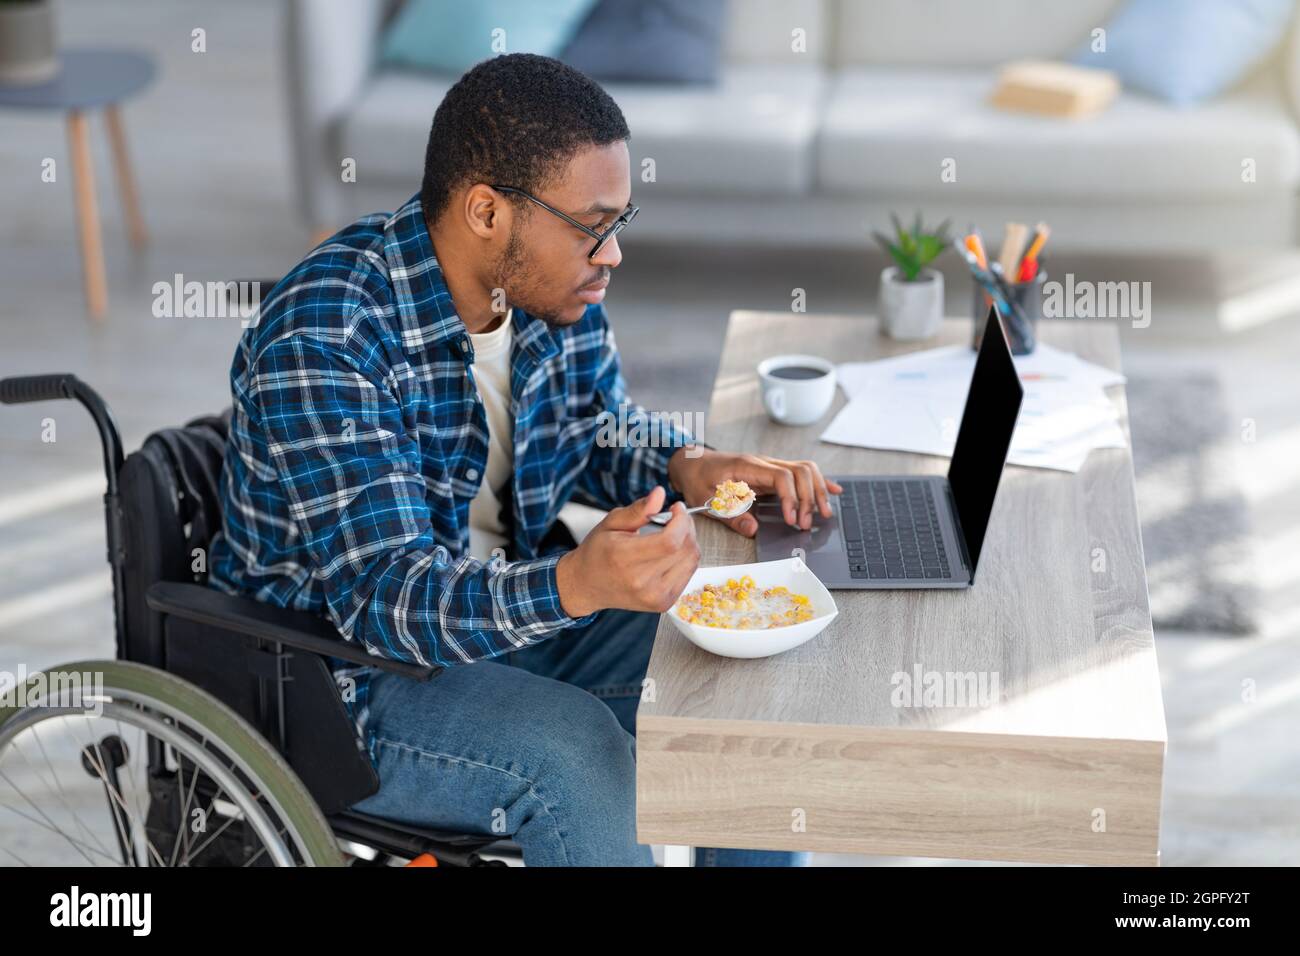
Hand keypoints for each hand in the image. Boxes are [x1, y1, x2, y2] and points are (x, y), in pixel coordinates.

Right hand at [556, 485, 700, 618]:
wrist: (587, 586)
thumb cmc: (597, 552)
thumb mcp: (611, 523)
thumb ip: (638, 510)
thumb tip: (660, 494)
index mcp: (624, 559)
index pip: (670, 541)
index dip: (681, 521)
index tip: (676, 508)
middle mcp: (641, 582)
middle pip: (685, 549)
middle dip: (687, 526)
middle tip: (676, 517)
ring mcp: (654, 596)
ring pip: (692, 561)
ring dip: (689, 541)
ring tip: (674, 532)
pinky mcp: (663, 603)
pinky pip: (689, 574)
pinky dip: (685, 557)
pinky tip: (672, 551)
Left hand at [667, 448, 842, 536]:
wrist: (691, 462)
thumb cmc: (697, 479)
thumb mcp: (706, 500)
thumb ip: (730, 515)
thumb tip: (753, 529)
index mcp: (748, 467)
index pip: (782, 476)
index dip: (792, 499)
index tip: (792, 521)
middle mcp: (764, 463)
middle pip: (801, 471)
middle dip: (810, 498)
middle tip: (807, 524)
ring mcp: (770, 466)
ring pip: (806, 470)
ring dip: (818, 490)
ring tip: (824, 514)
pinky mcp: (773, 472)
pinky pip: (801, 472)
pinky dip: (819, 482)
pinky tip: (834, 491)